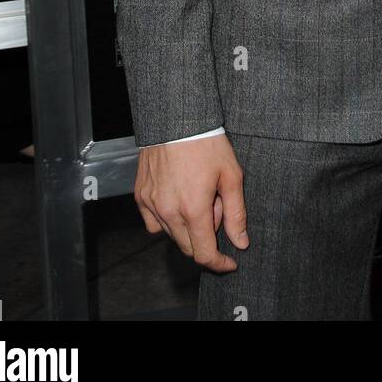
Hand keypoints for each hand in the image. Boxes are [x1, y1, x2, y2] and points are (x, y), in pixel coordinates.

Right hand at [135, 133, 248, 270]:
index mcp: (193, 209)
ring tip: (198, 194)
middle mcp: (168, 211)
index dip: (219, 263)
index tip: (229, 262)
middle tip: (216, 206)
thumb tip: (241, 242)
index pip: (203, 254)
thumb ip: (236, 213)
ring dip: (187, 227)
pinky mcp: (140, 195)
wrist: (176, 118)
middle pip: (187, 247)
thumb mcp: (231, 176)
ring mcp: (151, 204)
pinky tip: (179, 198)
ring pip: (171, 234)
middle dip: (206, 237)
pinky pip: (154, 222)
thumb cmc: (206, 143)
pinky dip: (167, 219)